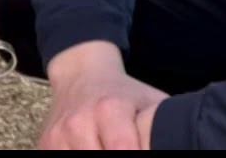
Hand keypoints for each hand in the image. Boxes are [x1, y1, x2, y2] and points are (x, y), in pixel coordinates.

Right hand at [38, 41, 167, 149]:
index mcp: (110, 108)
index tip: (150, 154)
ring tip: (111, 150)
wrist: (81, 76)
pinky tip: (96, 150)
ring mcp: (57, 136)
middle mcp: (79, 122)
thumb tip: (182, 141)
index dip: (138, 156)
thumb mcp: (150, 102)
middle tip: (135, 152)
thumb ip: (162, 125)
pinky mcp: (44, 146)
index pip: (124, 149)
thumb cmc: (124, 93)